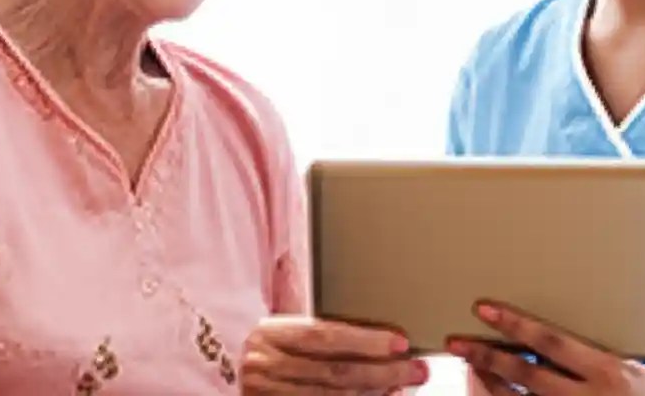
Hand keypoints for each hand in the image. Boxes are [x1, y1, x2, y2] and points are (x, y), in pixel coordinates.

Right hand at [240, 315, 429, 393]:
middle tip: (416, 369)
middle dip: (381, 371)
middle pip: (334, 371)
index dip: (364, 341)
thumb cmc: (261, 343)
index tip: (400, 342)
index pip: (324, 336)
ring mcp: (268, 393)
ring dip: (373, 394)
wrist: (228, 376)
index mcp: (269, 333)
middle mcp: (266, 365)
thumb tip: (294, 262)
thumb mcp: (275, 320)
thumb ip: (294, 299)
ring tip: (402, 385)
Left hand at [446, 301, 644, 395]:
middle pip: (526, 375)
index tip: (484, 308)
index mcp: (606, 370)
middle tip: (457, 342)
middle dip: (487, 358)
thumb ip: (583, 351)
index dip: (515, 324)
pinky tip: (492, 391)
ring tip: (469, 366)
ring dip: (489, 386)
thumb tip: (540, 335)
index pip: (550, 341)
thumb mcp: (622, 362)